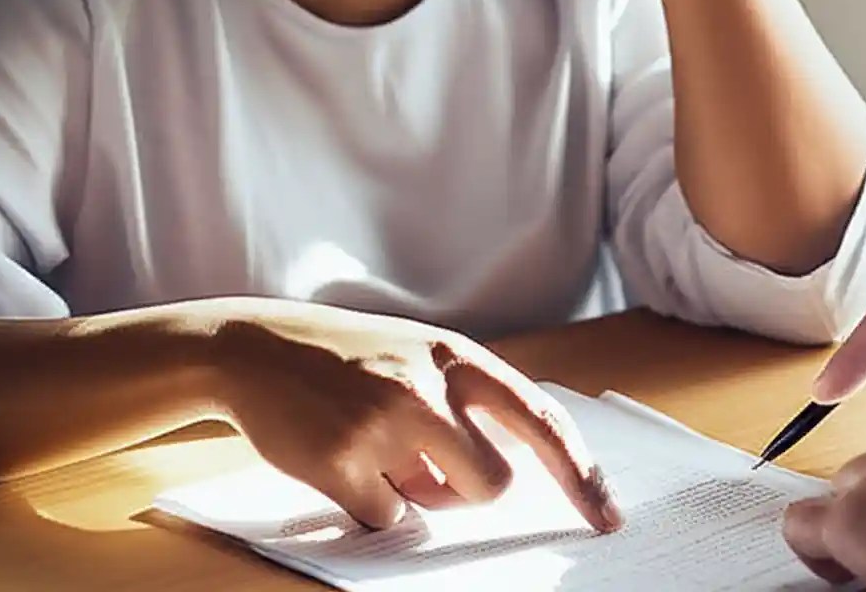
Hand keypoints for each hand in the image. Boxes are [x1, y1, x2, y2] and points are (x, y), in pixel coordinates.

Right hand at [193, 298, 621, 530]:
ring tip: (377, 450)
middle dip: (469, 491)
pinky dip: (370, 502)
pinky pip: (385, 517)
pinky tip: (339, 458)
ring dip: (417, 493)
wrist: (258, 347)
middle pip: (495, 484)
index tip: (606, 517)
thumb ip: (476, 401)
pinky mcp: (340, 463)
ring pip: (438, 503)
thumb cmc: (354, 359)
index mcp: (459, 357)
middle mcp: (427, 387)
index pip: (543, 422)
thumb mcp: (424, 354)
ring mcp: (382, 425)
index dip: (581, 475)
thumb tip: (524, 471)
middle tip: (430, 468)